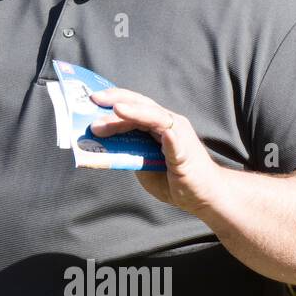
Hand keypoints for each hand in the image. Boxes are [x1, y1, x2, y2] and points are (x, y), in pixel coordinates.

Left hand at [87, 87, 222, 214]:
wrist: (203, 196)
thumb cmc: (173, 179)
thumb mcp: (142, 165)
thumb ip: (127, 153)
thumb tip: (101, 147)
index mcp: (156, 124)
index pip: (134, 105)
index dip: (114, 99)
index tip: (92, 98)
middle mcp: (168, 124)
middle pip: (141, 105)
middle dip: (117, 100)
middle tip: (94, 100)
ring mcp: (179, 136)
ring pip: (155, 117)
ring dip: (134, 114)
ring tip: (117, 110)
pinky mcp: (187, 154)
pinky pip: (177, 144)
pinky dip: (170, 139)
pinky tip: (164, 135)